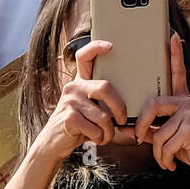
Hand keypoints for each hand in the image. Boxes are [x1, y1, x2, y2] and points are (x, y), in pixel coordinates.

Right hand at [31, 39, 128, 160]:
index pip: (85, 56)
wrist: (54, 143)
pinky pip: (95, 129)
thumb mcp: (92, 108)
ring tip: (106, 135)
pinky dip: (100, 137)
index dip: (96, 47)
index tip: (110, 46)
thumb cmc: (81, 124)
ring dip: (109, 131)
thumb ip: (106, 102)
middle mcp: (74, 87)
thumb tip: (135, 105)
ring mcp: (69, 101)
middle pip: (105, 88)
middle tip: (123, 119)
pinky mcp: (68, 118)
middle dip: (120, 107)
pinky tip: (96, 139)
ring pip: (103, 115)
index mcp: (81, 81)